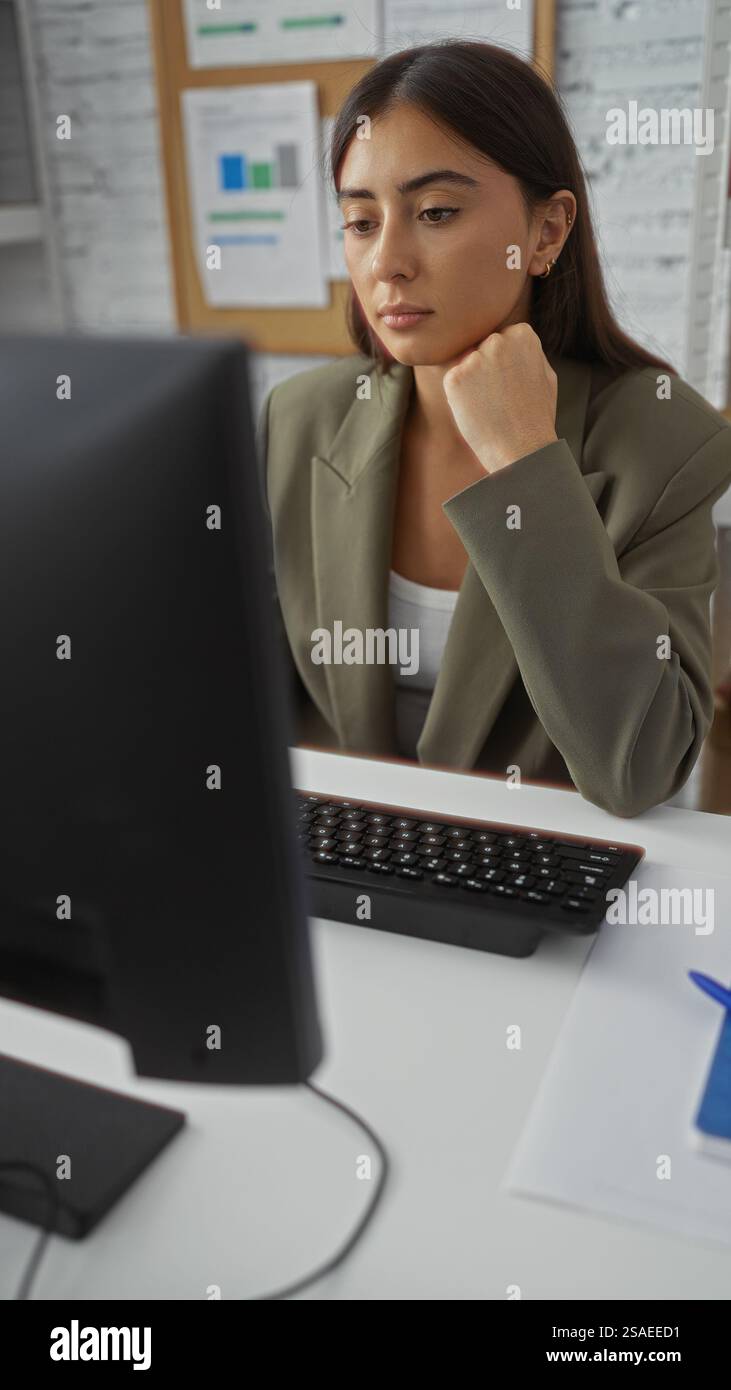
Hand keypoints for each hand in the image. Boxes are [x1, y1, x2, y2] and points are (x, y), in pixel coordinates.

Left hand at [442, 323, 558, 474]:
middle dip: (487, 370)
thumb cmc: (536, 417)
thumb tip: (514, 339)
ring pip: (467, 366)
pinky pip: (453, 382)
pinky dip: (460, 398)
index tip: (513, 385)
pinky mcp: (455, 378)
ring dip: (473, 384)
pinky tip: (478, 412)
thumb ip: (529, 353)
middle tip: (501, 399)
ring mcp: (475, 358)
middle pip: (482, 349)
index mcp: (522, 334)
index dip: (505, 366)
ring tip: (491, 407)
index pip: (503, 340)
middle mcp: (498, 340)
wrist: (521, 449)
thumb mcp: (545, 375)